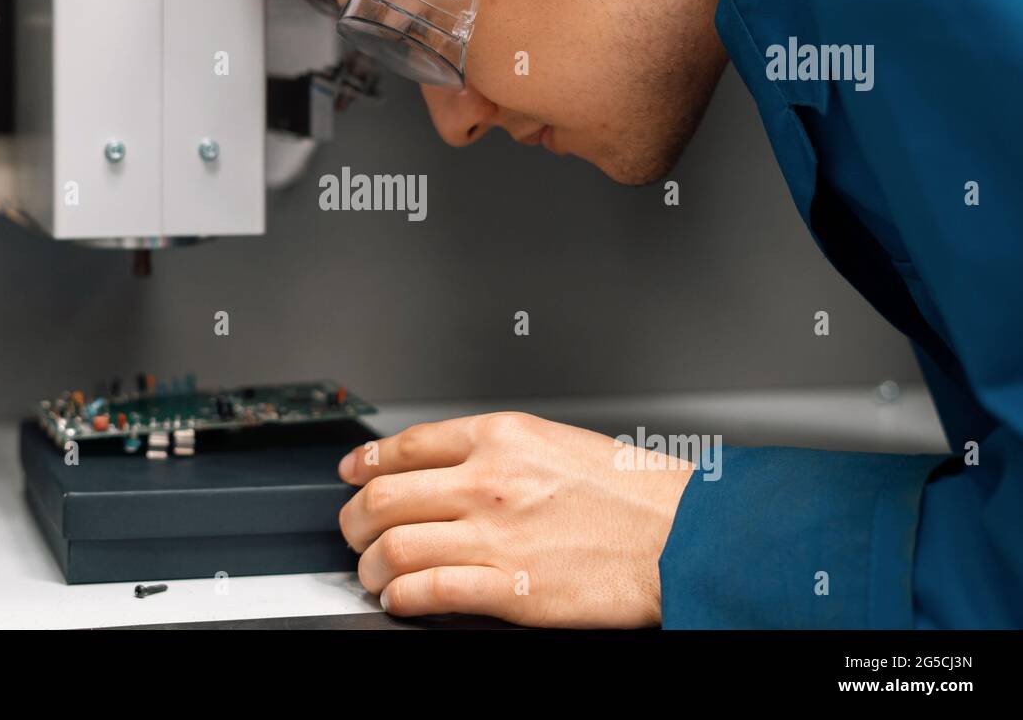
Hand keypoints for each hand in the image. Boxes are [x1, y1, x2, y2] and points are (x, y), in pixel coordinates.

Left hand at [337, 412, 693, 626]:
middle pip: (384, 497)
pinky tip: (403, 600)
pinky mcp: (510, 588)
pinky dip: (402, 598)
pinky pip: (428, 592)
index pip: (406, 446)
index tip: (351, 475)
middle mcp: (489, 480)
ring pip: (394, 547)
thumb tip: (444, 466)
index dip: (365, 463)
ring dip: (372, 567)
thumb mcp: (556, 443)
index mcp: (501, 437)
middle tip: (355, 533)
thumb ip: (495, 451)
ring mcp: (496, 534)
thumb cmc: (633, 493)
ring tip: (376, 575)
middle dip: (354, 520)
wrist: (685, 536)